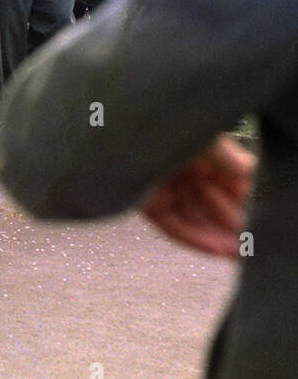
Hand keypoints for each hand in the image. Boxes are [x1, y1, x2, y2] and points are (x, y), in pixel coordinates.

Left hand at [141, 134, 255, 256]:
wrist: (119, 132)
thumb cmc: (164, 126)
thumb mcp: (202, 138)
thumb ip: (226, 155)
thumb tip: (250, 168)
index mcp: (200, 155)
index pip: (230, 185)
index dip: (245, 204)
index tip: (259, 220)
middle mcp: (184, 173)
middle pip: (213, 206)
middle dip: (233, 225)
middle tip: (251, 243)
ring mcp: (166, 189)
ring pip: (195, 219)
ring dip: (217, 237)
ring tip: (238, 252)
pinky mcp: (147, 203)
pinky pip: (172, 226)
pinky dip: (194, 239)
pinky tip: (217, 250)